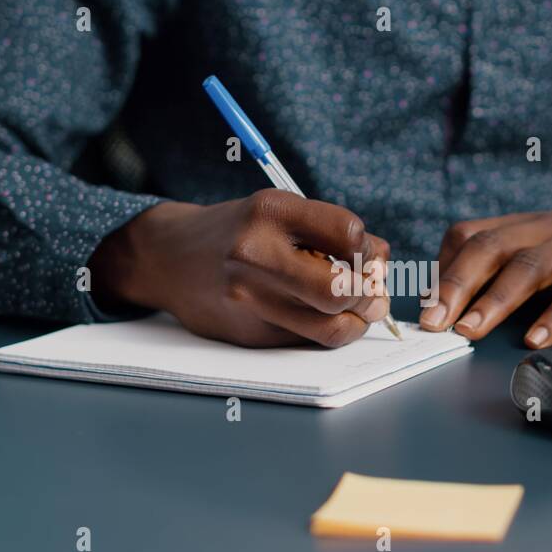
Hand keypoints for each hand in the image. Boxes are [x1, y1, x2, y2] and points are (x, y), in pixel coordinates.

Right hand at [89, 189, 390, 346]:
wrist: (170, 258)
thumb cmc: (239, 231)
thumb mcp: (279, 212)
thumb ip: (328, 234)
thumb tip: (381, 270)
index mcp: (270, 210)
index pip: (349, 233)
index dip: (369, 248)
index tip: (363, 253)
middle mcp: (256, 252)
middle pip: (339, 288)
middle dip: (368, 294)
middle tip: (372, 294)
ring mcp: (250, 297)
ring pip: (330, 326)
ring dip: (358, 322)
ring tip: (358, 311)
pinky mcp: (250, 331)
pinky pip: (309, 341)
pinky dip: (331, 333)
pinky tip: (328, 320)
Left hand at [421, 190, 551, 346]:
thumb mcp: (534, 244)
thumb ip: (496, 266)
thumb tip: (445, 303)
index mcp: (516, 226)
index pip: (466, 237)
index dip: (442, 270)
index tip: (423, 307)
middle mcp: (539, 232)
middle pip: (488, 249)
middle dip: (455, 285)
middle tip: (433, 322)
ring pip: (528, 269)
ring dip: (495, 300)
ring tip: (470, 331)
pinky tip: (535, 340)